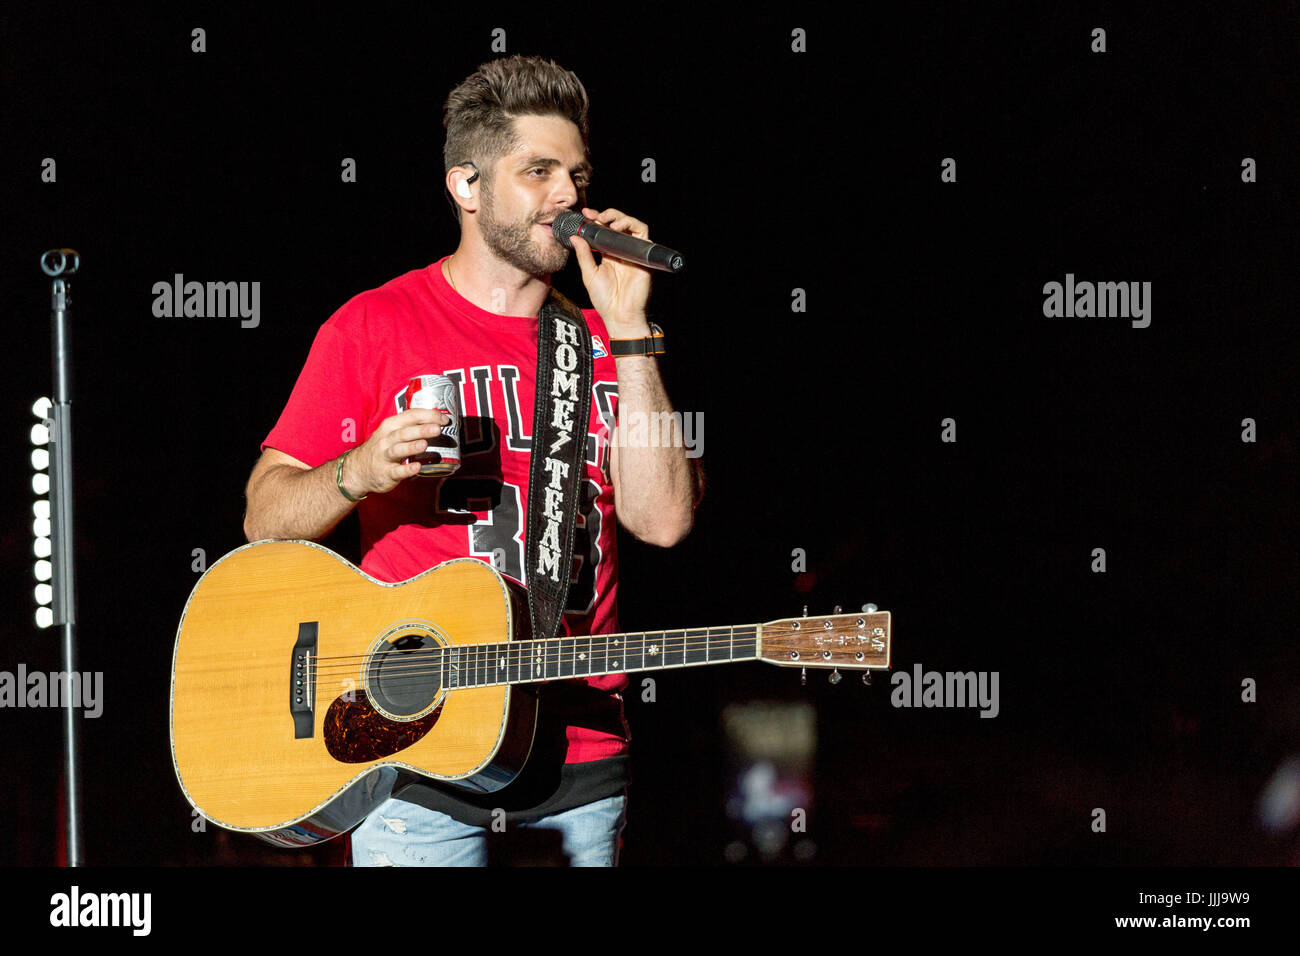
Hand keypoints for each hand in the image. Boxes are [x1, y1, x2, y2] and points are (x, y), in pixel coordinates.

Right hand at [346, 408, 448, 494]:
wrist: (358, 469)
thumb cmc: (382, 448)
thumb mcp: (391, 432)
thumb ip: (411, 427)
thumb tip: (438, 423)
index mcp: (391, 425)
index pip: (410, 416)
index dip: (428, 416)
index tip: (444, 419)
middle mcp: (386, 439)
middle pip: (405, 432)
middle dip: (422, 429)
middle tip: (438, 429)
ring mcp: (385, 456)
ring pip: (398, 450)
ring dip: (412, 447)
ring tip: (425, 444)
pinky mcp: (386, 473)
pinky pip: (397, 471)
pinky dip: (407, 470)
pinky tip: (417, 467)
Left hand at [568, 206, 652, 335]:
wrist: (620, 315)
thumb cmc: (605, 300)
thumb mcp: (589, 274)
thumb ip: (583, 255)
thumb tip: (575, 236)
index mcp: (609, 254)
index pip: (604, 230)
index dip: (597, 219)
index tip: (585, 214)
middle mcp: (622, 251)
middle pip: (619, 224)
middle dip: (608, 214)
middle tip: (595, 215)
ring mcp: (634, 253)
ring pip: (633, 225)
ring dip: (620, 217)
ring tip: (608, 220)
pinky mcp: (644, 256)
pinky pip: (643, 235)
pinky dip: (632, 226)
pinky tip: (619, 228)